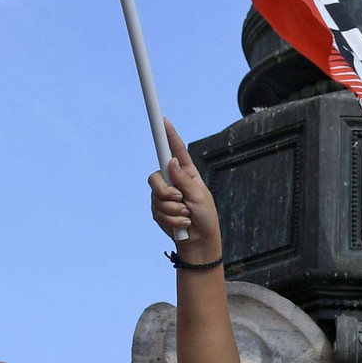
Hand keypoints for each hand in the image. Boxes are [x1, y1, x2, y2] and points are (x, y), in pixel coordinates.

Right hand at [149, 123, 222, 265]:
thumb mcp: (199, 196)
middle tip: (180, 199)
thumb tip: (171, 161)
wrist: (200, 241)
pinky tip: (182, 223)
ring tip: (187, 215)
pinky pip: (157, 211)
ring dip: (174, 209)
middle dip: (166, 191)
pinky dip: (172, 219)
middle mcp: (172, 182)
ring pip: (156, 197)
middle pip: (155, 176)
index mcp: (186, 173)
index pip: (175, 151)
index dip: (168, 136)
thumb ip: (183, 180)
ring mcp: (163, 196)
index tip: (163, 121)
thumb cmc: (205, 217)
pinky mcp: (158, 210)